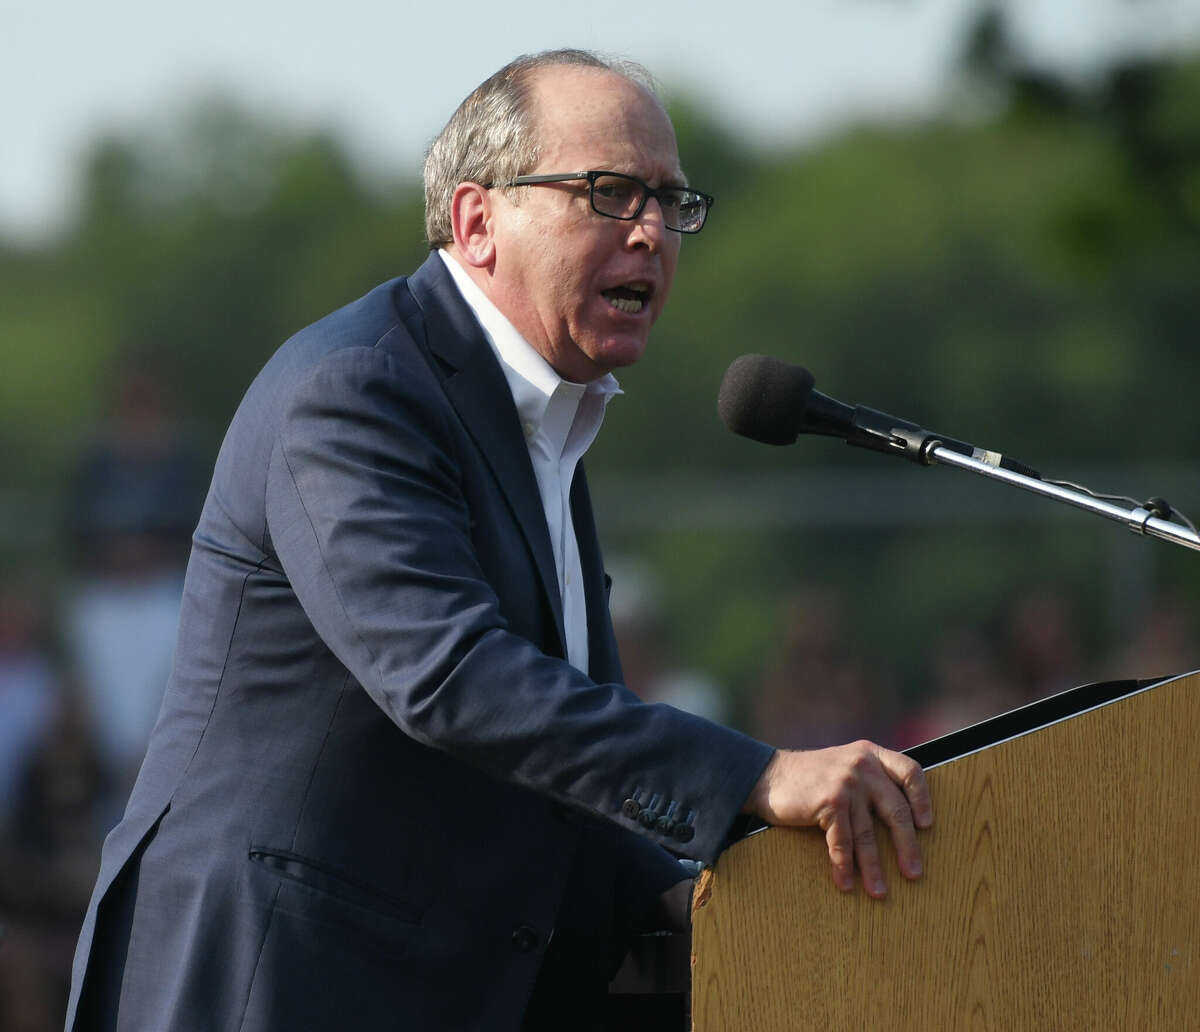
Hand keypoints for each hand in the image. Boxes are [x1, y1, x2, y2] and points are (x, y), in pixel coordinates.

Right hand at [742, 742, 931, 898]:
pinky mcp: (830, 800)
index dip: (922, 800)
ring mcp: (846, 782)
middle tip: (913, 873)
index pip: (910, 771)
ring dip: (873, 867)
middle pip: (896, 810)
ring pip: (868, 833)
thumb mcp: (844, 765)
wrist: (767, 776)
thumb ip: (870, 779)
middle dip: (906, 846)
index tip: (926, 825)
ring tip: (879, 892)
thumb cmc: (808, 778)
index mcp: (871, 754)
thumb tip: (902, 819)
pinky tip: (845, 883)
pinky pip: (842, 841)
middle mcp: (863, 764)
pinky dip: (844, 866)